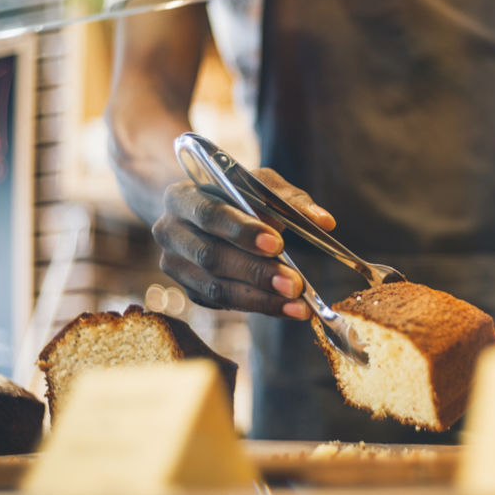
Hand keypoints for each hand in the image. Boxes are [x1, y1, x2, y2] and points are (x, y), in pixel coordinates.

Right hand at [151, 168, 335, 318]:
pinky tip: (286, 309)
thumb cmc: (235, 194)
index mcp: (182, 197)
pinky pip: (221, 304)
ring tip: (297, 304)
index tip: (279, 245)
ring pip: (215, 288)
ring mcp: (175, 265)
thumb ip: (290, 200)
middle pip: (211, 257)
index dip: (242, 231)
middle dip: (256, 272)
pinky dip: (257, 307)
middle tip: (294, 284)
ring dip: (260, 299)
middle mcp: (169, 232)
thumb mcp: (260, 185)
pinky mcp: (188, 289)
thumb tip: (325, 221)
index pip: (210, 215)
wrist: (204, 213)